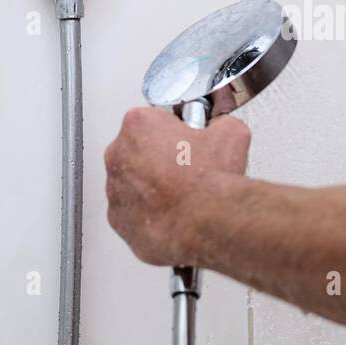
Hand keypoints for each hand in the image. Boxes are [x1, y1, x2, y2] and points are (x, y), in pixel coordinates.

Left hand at [105, 108, 249, 265]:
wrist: (207, 224)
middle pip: (138, 150)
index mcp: (138, 125)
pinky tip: (172, 214)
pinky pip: (132, 211)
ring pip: (132, 182)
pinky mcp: (118, 219)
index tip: (188, 144)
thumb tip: (221, 128)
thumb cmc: (210, 180)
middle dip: (159, 158)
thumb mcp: (231, 134)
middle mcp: (118, 154)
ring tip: (181, 195)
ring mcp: (114, 188)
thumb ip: (219, 124)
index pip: (154, 121)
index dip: (176, 133)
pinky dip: (148, 212)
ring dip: (152, 186)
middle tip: (186, 171)